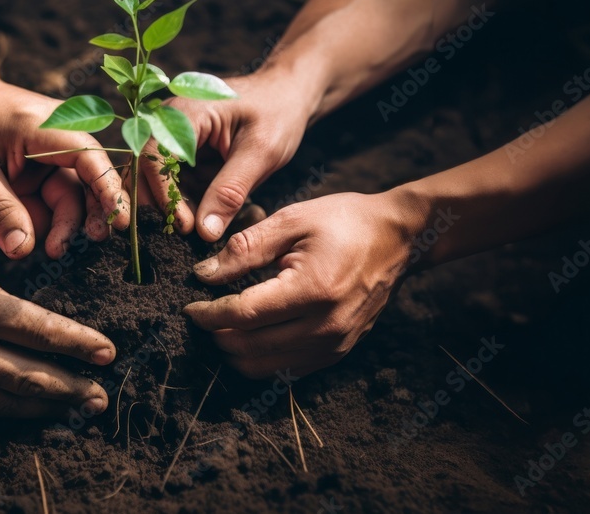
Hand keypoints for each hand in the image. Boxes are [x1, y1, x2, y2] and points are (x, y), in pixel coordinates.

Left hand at [0, 69, 129, 258]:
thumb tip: (21, 249)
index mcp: (45, 127)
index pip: (89, 156)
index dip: (107, 187)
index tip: (117, 220)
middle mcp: (58, 139)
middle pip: (89, 179)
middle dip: (92, 211)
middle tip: (92, 240)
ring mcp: (51, 157)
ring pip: (72, 196)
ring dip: (68, 223)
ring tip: (55, 250)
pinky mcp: (42, 171)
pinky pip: (54, 200)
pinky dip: (51, 221)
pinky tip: (43, 240)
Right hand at [0, 230, 115, 418]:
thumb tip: (24, 320)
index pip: (37, 330)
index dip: (77, 344)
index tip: (107, 353)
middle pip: (27, 377)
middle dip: (69, 389)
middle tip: (99, 397)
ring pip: (1, 401)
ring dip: (41, 409)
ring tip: (71, 410)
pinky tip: (18, 413)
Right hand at [141, 72, 313, 240]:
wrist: (287, 94)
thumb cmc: (277, 112)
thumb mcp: (261, 152)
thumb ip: (231, 190)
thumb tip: (205, 232)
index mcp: (185, 112)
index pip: (155, 155)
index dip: (163, 194)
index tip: (185, 226)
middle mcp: (168, 120)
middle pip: (143, 167)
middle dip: (156, 203)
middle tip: (182, 234)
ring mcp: (170, 134)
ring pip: (151, 177)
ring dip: (166, 204)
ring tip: (191, 228)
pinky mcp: (180, 149)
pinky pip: (169, 179)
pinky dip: (180, 199)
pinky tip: (198, 216)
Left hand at [183, 192, 415, 378]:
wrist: (400, 239)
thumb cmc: (345, 221)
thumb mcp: (292, 220)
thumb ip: (245, 249)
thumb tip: (204, 275)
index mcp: (312, 290)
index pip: (243, 315)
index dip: (208, 314)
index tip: (189, 306)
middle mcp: (324, 326)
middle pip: (249, 347)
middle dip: (217, 333)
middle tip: (204, 312)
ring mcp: (333, 345)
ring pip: (264, 367)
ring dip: (235, 349)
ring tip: (224, 323)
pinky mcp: (338, 352)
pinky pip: (287, 369)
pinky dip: (261, 356)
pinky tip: (253, 331)